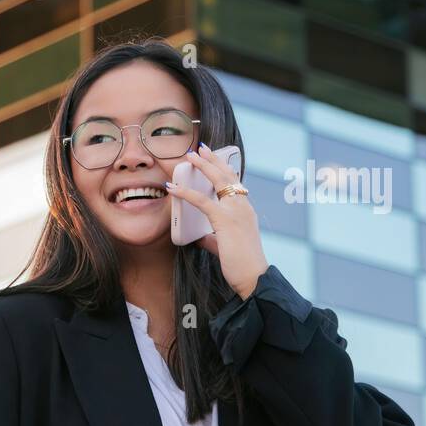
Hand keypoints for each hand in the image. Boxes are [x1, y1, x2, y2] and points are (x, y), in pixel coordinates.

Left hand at [166, 143, 268, 299]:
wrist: (253, 277)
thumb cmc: (241, 264)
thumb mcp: (225, 246)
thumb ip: (212, 238)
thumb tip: (198, 236)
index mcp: (246, 210)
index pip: (235, 183)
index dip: (223, 168)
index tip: (213, 158)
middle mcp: (244, 206)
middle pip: (228, 175)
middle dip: (213, 159)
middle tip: (200, 148)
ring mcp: (236, 211)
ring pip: (218, 181)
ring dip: (202, 166)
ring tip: (189, 156)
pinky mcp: (225, 221)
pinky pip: (202, 201)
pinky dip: (185, 193)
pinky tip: (173, 188)